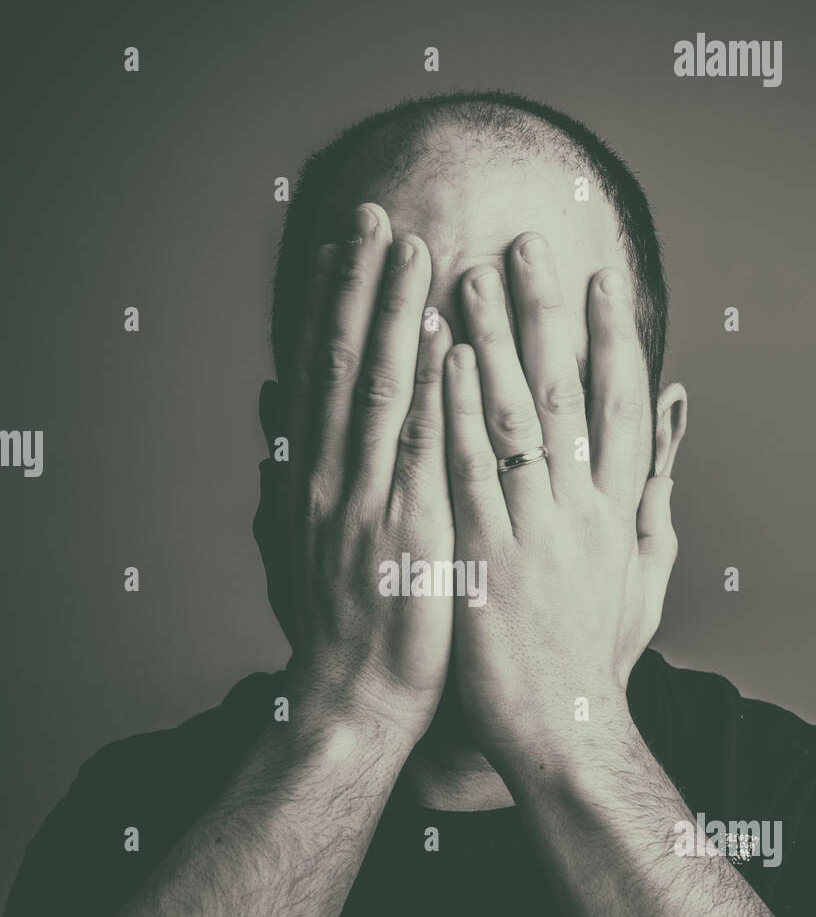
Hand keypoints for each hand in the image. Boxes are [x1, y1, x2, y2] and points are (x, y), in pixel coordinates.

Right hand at [255, 203, 453, 745]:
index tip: (348, 247)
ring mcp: (368, 503)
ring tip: (409, 248)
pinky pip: (419, 449)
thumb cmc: (342, 625)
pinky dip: (427, 390)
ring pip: (379, 391)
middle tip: (377, 217)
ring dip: (393, 315)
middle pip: (346, 365)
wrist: (352, 699)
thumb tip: (272, 412)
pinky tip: (442, 337)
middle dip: (361, 288)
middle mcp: (334, 479)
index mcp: (318, 479)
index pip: (327, 375)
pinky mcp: (406, 534)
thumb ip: (291, 473)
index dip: (337, 307)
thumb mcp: (301, 544)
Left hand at [442, 234, 677, 774]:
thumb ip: (659, 494)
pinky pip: (467, 471)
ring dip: (491, 342)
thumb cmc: (599, 656)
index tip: (600, 278)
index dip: (611, 337)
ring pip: (512, 418)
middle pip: (566, 393)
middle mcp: (580, 508)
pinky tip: (438, 361)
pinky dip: (454, 412)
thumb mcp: (647, 574)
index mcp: (618, 510)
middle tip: (527, 244)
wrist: (562, 727)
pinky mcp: (482, 555)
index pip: (620, 405)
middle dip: (546, 313)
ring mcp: (531, 529)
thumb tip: (675, 424)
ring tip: (470, 275)